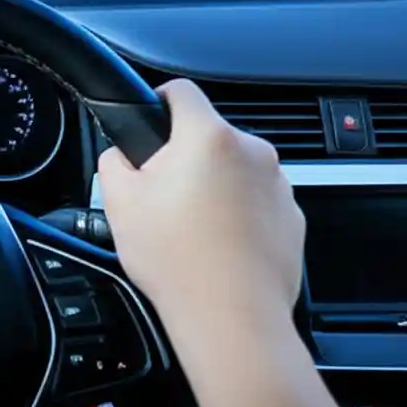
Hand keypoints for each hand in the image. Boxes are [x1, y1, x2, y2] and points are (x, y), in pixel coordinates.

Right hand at [98, 79, 334, 406]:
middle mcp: (252, 152)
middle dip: (185, 158)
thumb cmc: (177, 260)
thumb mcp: (119, 202)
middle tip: (162, 197)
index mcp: (208, 137)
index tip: (152, 118)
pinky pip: (256, 201)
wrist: (230, 316)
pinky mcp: (292, 217)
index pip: (182, 90)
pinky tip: (217, 244)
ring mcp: (278, 185)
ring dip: (214, 187)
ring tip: (191, 228)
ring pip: (234, 170)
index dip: (159, 100)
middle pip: (208, 136)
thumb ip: (114, 160)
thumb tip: (121, 154)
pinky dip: (238, 214)